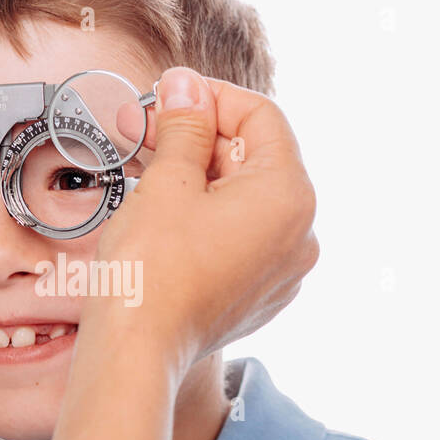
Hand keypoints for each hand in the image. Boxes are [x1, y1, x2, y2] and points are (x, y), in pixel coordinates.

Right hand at [87, 67, 319, 377]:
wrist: (138, 352)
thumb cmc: (151, 271)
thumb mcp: (166, 181)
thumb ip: (185, 126)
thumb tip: (187, 86)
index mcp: (289, 196)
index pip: (261, 117)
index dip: (210, 98)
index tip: (167, 96)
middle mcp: (301, 234)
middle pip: (255, 158)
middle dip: (199, 138)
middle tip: (145, 128)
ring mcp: (284, 270)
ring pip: (246, 199)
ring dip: (200, 176)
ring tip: (150, 169)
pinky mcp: (261, 295)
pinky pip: (242, 238)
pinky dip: (209, 218)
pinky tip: (166, 215)